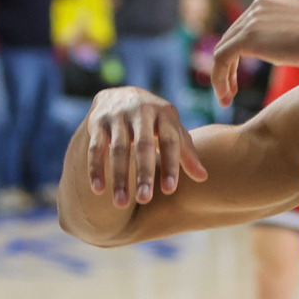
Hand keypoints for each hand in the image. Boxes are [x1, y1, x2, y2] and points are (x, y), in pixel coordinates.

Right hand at [83, 87, 207, 206]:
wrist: (120, 94)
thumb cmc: (155, 121)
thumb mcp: (172, 130)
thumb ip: (186, 152)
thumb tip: (203, 177)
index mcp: (164, 113)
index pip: (169, 140)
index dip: (170, 165)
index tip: (169, 190)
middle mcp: (141, 111)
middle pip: (143, 145)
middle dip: (143, 173)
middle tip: (144, 200)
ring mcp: (117, 116)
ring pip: (117, 149)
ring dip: (119, 177)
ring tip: (121, 203)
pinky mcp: (97, 122)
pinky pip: (95, 148)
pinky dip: (95, 169)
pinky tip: (98, 190)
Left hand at [210, 0, 298, 105]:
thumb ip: (287, 37)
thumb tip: (283, 50)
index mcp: (273, 2)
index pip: (246, 28)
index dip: (239, 55)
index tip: (240, 78)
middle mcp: (259, 5)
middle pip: (231, 38)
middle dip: (228, 67)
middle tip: (230, 92)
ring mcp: (252, 18)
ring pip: (223, 49)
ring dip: (222, 76)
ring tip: (226, 98)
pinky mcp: (247, 36)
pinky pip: (221, 58)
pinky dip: (219, 78)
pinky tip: (226, 97)